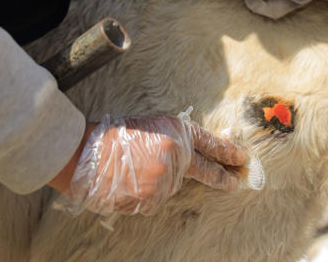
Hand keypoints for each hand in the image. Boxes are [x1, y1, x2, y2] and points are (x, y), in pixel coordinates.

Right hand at [50, 116, 247, 215]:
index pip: (210, 144)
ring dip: (156, 183)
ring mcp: (165, 178)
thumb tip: (189, 160)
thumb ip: (175, 142)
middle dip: (222, 177)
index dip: (228, 151)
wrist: (84, 152)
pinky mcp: (151, 198)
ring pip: (170, 187)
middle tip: (237, 182)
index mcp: (177, 132)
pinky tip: (126, 184)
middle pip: (202, 170)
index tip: (244, 159)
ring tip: (131, 171)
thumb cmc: (113, 136)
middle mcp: (177, 155)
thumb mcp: (152, 127)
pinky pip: (153, 200)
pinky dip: (142, 195)